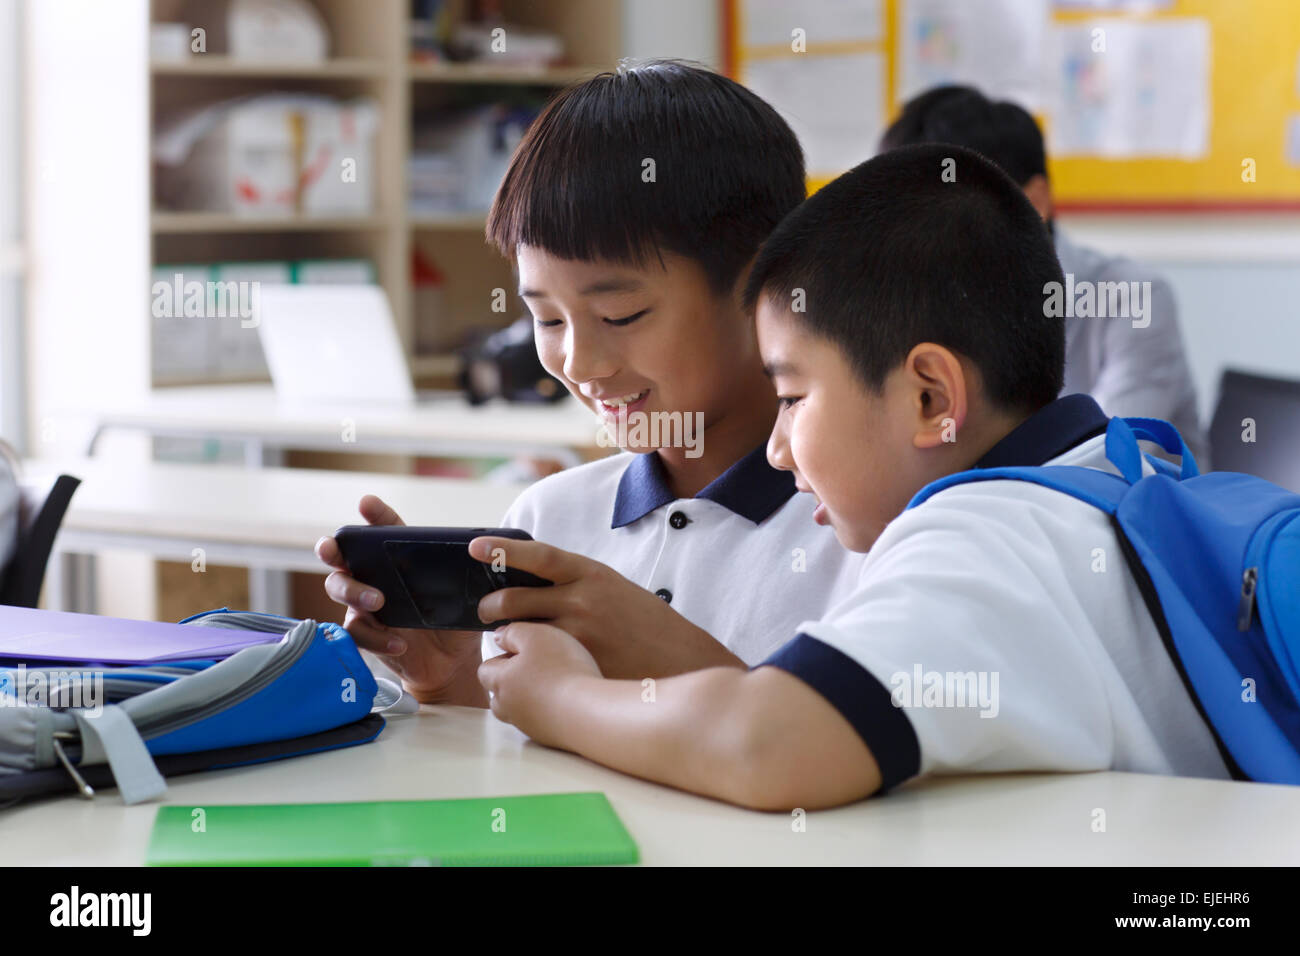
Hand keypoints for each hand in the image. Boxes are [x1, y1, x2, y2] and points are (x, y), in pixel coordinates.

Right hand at [317, 495, 485, 706]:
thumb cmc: (453, 618)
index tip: (367, 502)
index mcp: (397, 559)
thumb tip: (488, 554)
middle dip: (333, 550)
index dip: (374, 514)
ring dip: (354, 592)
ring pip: (340, 589)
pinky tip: (399, 643)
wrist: (451, 660)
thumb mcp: (460, 594)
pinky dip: (378, 638)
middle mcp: (374, 575)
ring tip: (378, 601)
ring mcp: (365, 604)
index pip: (384, 529)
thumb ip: (465, 575)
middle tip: (333, 549)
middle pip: (341, 557)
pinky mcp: (366, 633)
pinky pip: (358, 632)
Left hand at [469, 536, 743, 678]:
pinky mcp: (577, 660)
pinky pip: (536, 658)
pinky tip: (527, 666)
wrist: (681, 661)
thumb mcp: (614, 589)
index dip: (502, 548)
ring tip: (504, 641)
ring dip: (504, 637)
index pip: (538, 554)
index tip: (475, 546)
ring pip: (520, 631)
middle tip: (486, 613)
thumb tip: (533, 584)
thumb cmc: (647, 625)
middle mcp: (582, 598)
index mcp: (592, 573)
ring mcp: (578, 631)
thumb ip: (576, 584)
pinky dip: (525, 660)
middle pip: (515, 597)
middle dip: (492, 607)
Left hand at [477, 622, 599, 745]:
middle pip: (500, 694)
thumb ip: (513, 632)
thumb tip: (500, 637)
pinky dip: (551, 711)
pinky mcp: (549, 736)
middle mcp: (509, 707)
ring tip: (555, 683)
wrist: (587, 712)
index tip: (523, 649)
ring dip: (531, 697)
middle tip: (539, 666)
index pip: (486, 669)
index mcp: (501, 681)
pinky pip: (543, 721)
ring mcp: (529, 725)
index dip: (503, 656)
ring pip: (521, 709)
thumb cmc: (562, 672)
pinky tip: (570, 699)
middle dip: (514, 680)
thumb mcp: (536, 635)